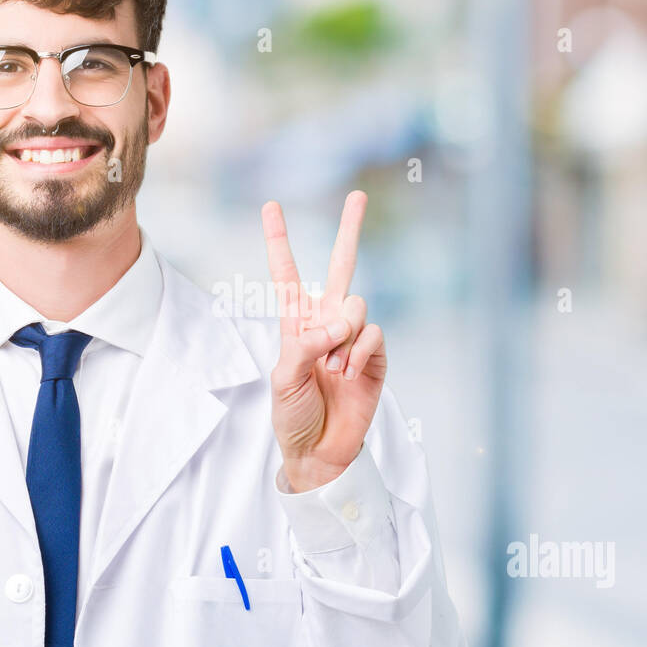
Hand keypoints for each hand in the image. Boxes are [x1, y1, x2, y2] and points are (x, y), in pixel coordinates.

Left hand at [262, 190, 386, 492]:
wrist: (320, 451)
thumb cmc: (293, 415)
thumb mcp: (284, 378)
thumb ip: (306, 345)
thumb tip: (339, 323)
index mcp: (296, 323)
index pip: (286, 274)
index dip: (279, 241)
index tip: (271, 206)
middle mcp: (326, 323)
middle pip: (341, 267)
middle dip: (350, 231)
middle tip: (357, 195)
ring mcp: (353, 338)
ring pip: (354, 307)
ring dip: (341, 339)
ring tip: (331, 369)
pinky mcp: (375, 356)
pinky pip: (372, 334)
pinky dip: (359, 353)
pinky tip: (350, 373)